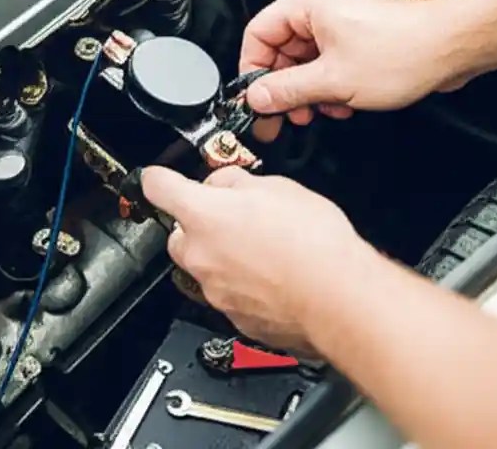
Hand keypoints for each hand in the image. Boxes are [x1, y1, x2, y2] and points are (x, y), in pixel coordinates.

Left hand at [142, 165, 371, 352]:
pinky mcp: (235, 318)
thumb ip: (239, 183)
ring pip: (204, 267)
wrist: (338, 298)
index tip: (160, 177)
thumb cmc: (314, 244)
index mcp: (204, 215)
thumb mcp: (279, 187)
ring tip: (265, 249)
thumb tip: (225, 185)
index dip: (159, 178)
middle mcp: (201, 255)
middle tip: (235, 217)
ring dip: (224, 256)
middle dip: (200, 226)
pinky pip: (228, 294)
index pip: (158, 187)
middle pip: (179, 236)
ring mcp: (216, 290)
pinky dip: (243, 285)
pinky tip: (274, 276)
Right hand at [240, 0, 473, 138]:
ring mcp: (342, 23)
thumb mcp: (333, 80)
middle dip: (285, 86)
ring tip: (321, 110)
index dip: (252, 69)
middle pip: (281, 50)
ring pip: (306, 61)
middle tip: (286, 113)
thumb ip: (287, 90)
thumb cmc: (405, 49)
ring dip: (310, 91)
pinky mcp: (359, 38)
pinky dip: (331, 86)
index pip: (257, 34)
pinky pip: (330, 63)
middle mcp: (322, 8)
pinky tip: (342, 103)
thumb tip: (258, 98)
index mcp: (307, 5)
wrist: (451, 47)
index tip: (256, 97)